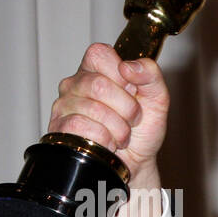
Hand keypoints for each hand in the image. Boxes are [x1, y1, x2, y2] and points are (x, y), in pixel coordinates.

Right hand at [48, 44, 169, 216]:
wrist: (137, 163)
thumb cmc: (143, 129)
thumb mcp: (157, 99)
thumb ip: (151, 75)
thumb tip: (129, 66)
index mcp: (97, 69)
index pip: (99, 53)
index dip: (121, 75)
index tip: (131, 91)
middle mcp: (76, 84)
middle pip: (99, 85)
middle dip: (126, 109)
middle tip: (130, 120)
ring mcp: (65, 105)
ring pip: (93, 109)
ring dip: (118, 129)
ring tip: (120, 134)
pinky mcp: (60, 128)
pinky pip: (81, 128)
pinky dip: (104, 140)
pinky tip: (107, 143)